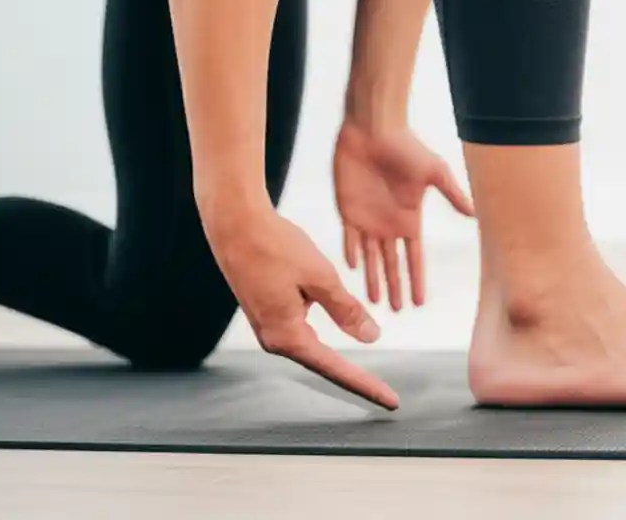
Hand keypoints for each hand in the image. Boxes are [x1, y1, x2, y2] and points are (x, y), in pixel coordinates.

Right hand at [205, 204, 398, 408]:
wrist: (235, 224)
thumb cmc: (275, 246)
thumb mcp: (321, 278)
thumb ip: (347, 310)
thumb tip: (371, 338)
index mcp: (287, 335)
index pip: (335, 368)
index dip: (366, 384)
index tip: (391, 401)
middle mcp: (273, 338)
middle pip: (324, 365)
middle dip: (356, 379)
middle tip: (387, 397)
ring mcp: (267, 326)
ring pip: (312, 347)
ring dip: (338, 361)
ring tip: (366, 378)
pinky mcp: (266, 312)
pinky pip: (301, 332)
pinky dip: (323, 338)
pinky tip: (338, 338)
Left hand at [334, 122, 473, 309]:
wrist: (373, 127)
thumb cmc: (405, 146)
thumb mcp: (434, 172)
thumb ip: (452, 195)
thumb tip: (476, 213)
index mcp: (410, 218)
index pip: (414, 258)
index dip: (416, 280)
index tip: (419, 303)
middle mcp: (389, 223)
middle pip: (391, 264)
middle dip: (395, 287)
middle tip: (396, 312)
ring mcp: (367, 217)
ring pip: (369, 258)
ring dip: (371, 279)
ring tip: (372, 302)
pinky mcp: (347, 208)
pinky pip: (347, 238)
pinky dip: (349, 254)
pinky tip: (351, 269)